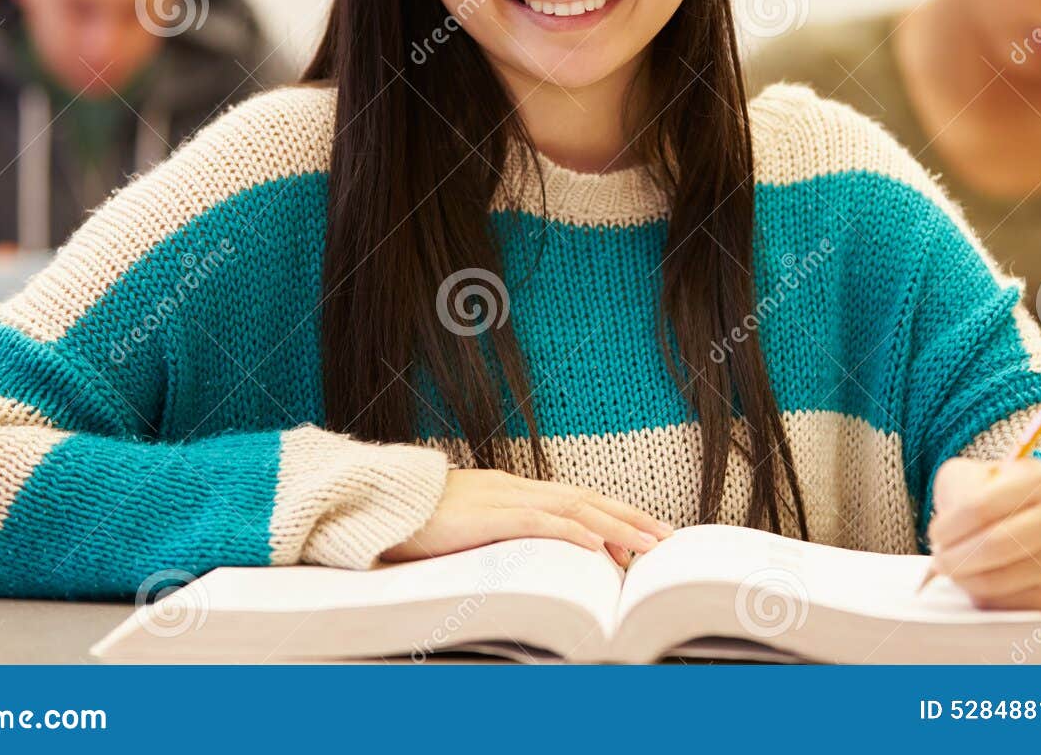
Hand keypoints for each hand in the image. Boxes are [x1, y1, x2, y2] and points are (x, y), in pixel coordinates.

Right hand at [380, 468, 674, 567]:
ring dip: (616, 527)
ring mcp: (501, 498)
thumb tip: (520, 554)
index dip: (613, 513)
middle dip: (630, 518)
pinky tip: (598, 546)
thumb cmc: (411, 519)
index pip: (574, 499)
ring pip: (573, 509)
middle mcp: (514, 488)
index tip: (645, 531)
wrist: (374, 501)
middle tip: (667, 537)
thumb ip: (493, 531)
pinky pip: (538, 523)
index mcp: (510, 490)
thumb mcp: (462, 524)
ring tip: (648, 545)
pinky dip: (572, 533)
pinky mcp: (485, 515)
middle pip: (586, 499)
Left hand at [926, 457, 1040, 612]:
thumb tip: (945, 535)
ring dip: (961, 578)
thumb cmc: (999, 496)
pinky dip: (978, 595)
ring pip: (994, 580)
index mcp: (1039, 481)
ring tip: (953, 567)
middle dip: (953, 556)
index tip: (935, 534)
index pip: (979, 507)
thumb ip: (955, 489)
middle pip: (993, 546)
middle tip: (938, 559)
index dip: (947, 525)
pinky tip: (975, 579)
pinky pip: (1001, 604)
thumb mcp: (976, 475)